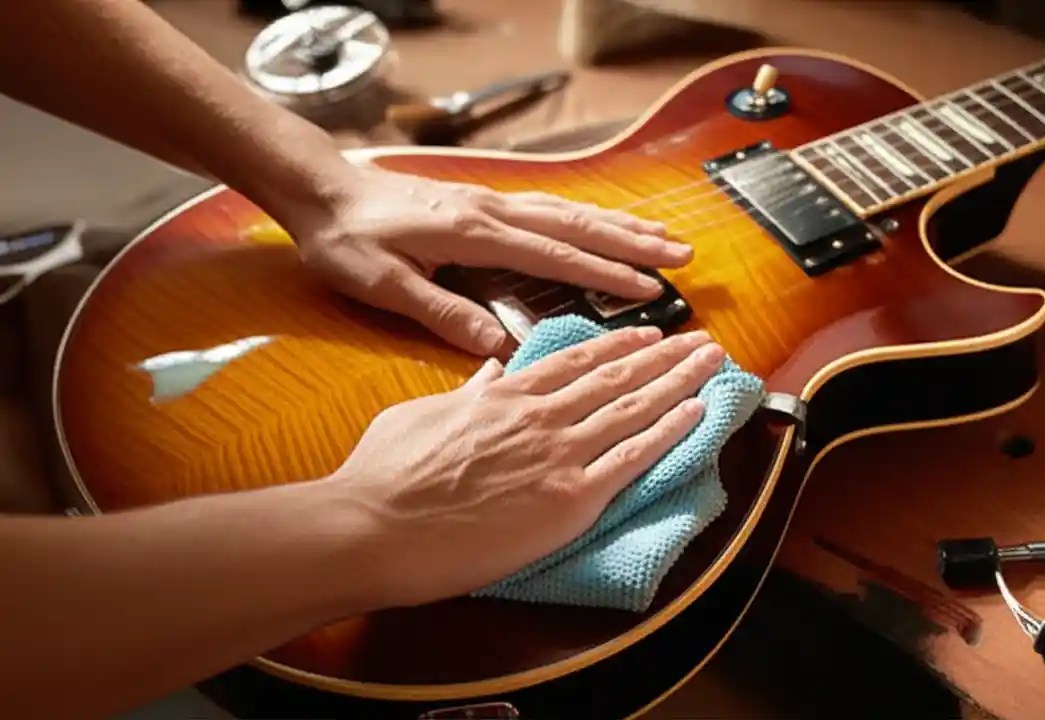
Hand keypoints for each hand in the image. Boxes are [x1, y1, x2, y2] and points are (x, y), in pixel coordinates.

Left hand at [287, 166, 691, 355]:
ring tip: (662, 236)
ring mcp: (489, 203)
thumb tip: (501, 347)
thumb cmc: (347, 239)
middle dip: (634, 240)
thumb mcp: (385, 285)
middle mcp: (493, 211)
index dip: (606, 273)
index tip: (651, 288)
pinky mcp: (481, 204)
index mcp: (476, 233)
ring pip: (569, 211)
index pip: (556, 254)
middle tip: (683, 254)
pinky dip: (587, 218)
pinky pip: (549, 208)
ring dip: (619, 224)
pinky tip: (602, 226)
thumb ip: (444, 313)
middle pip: (578, 224)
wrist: (318, 188)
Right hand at [331, 326, 724, 606]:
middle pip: (617, 376)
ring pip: (634, 407)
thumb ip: (466, 393)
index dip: (620, 345)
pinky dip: (669, 432)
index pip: (576, 360)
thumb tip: (490, 373)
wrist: (372, 527)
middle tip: (704, 339)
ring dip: (680, 381)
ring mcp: (558, 454)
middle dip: (666, 354)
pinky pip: (632, 458)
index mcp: (505, 395)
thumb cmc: (384, 476)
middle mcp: (540, 415)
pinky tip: (697, 413)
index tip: (650, 333)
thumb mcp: (423, 414)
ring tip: (714, 362)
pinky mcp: (570, 499)